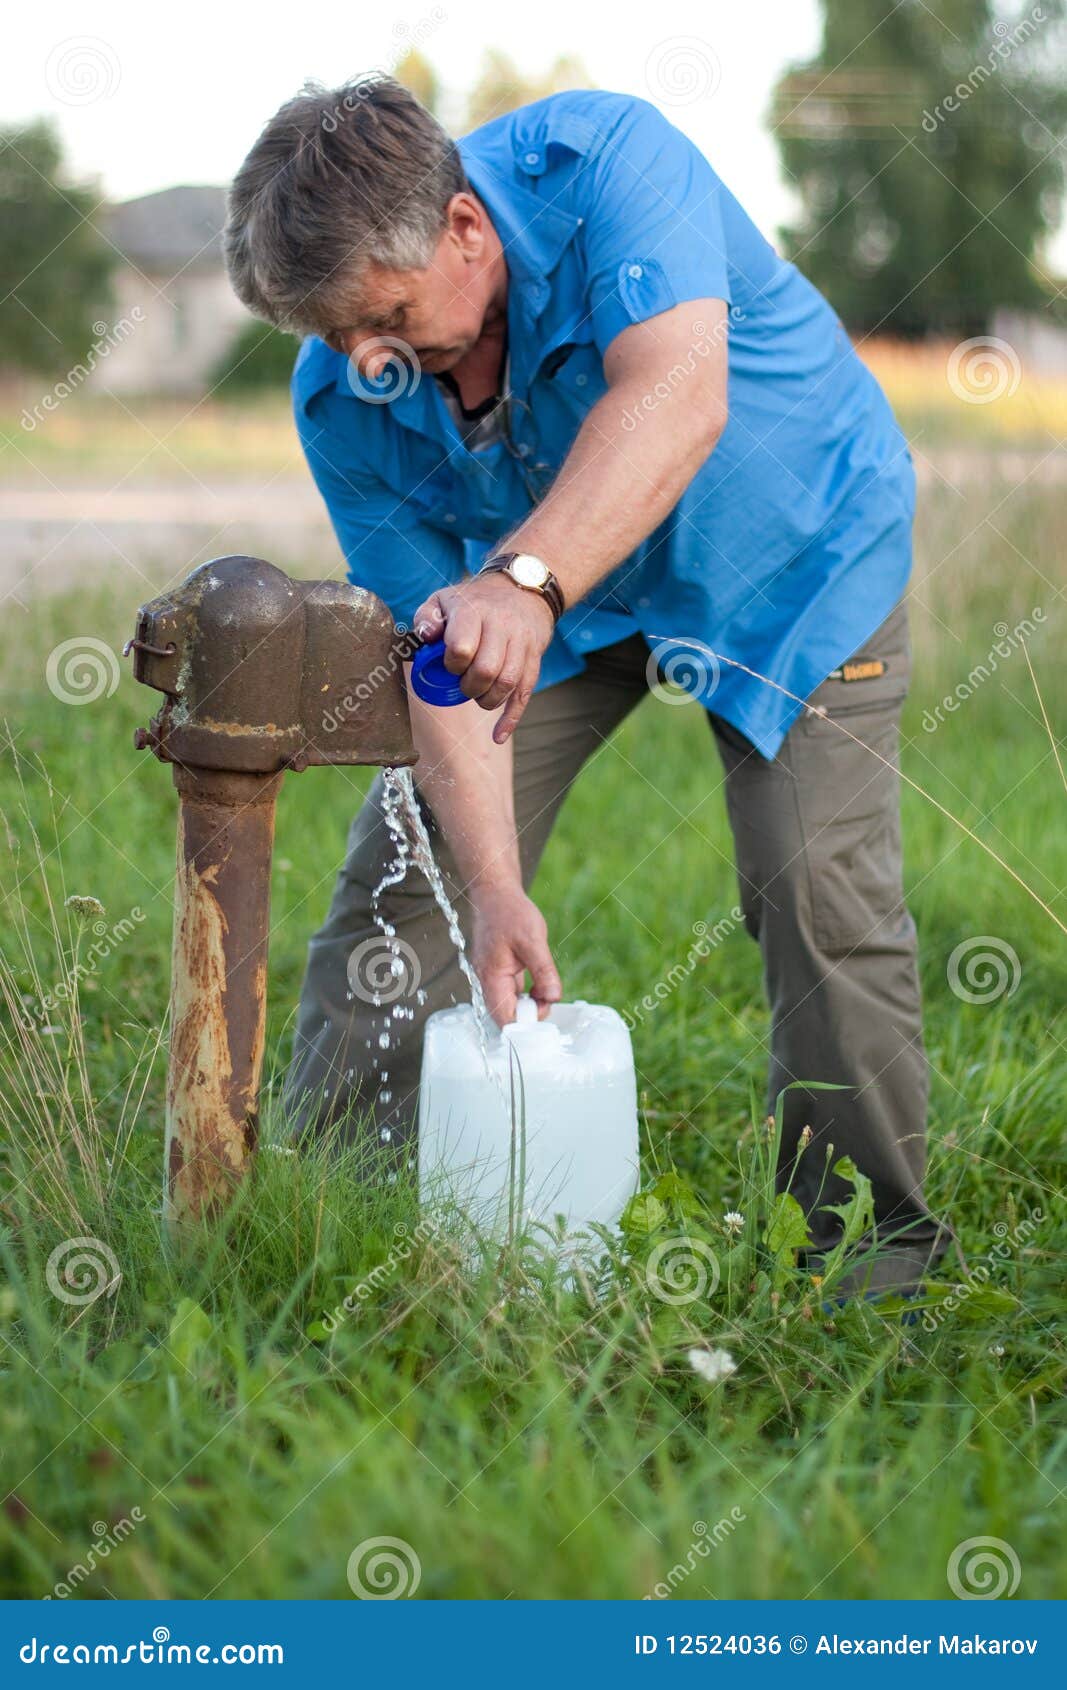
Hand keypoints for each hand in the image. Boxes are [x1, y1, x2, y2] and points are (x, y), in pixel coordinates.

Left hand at [413, 572, 555, 743]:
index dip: (452, 664)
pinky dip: (511, 719)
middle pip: (486, 670)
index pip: (462, 648)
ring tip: (478, 695)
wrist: (523, 590)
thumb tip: (427, 638)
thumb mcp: (444, 599)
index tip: (450, 664)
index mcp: (474, 610)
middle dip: (469, 687)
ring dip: (487, 700)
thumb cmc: (475, 601)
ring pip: (507, 684)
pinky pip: (525, 693)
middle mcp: (501, 625)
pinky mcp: (534, 658)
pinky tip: (498, 735)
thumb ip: (426, 618)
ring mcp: (521, 642)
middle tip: (463, 683)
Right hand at [468, 881, 561, 1026]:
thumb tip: (553, 998)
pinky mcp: (499, 972)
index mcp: (492, 976)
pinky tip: (539, 982)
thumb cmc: (511, 913)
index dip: (524, 1023)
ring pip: (510, 1004)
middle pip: (506, 1014)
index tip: (545, 1010)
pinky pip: (512, 992)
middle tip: (549, 996)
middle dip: (529, 1013)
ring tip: (546, 988)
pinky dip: (527, 993)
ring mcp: (492, 977)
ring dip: (530, 1003)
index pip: (504, 1017)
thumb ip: (544, 971)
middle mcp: (488, 980)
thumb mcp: (533, 940)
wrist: (496, 894)